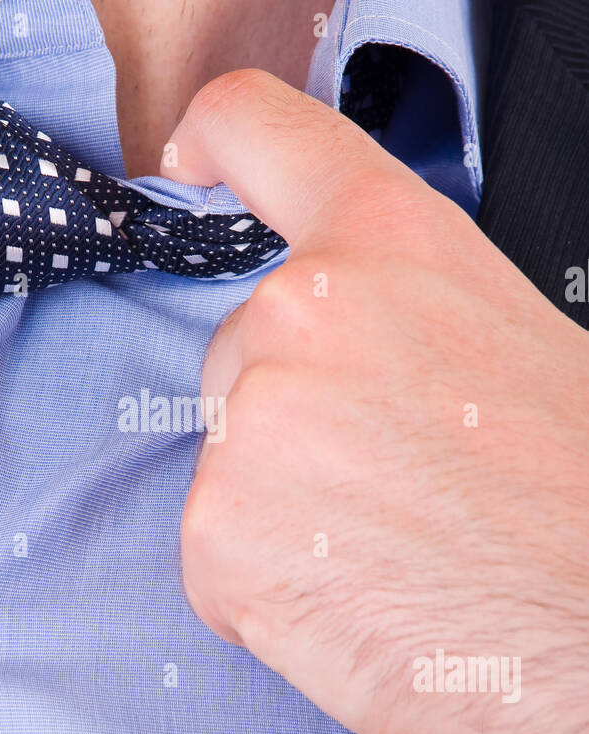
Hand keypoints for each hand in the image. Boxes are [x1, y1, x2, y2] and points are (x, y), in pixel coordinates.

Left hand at [169, 70, 588, 733]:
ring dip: (286, 507)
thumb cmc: (579, 501)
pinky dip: (269, 589)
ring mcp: (253, 420)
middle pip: (240, 344)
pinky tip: (359, 604)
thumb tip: (372, 321)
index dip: (212, 139)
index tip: (185, 159)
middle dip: (293, 409)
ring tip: (393, 553)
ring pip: (230, 456)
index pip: (261, 128)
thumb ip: (416, 303)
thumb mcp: (527, 343)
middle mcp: (305, 307)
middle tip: (395, 481)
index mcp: (393, 242)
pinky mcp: (218, 531)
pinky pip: (219, 553)